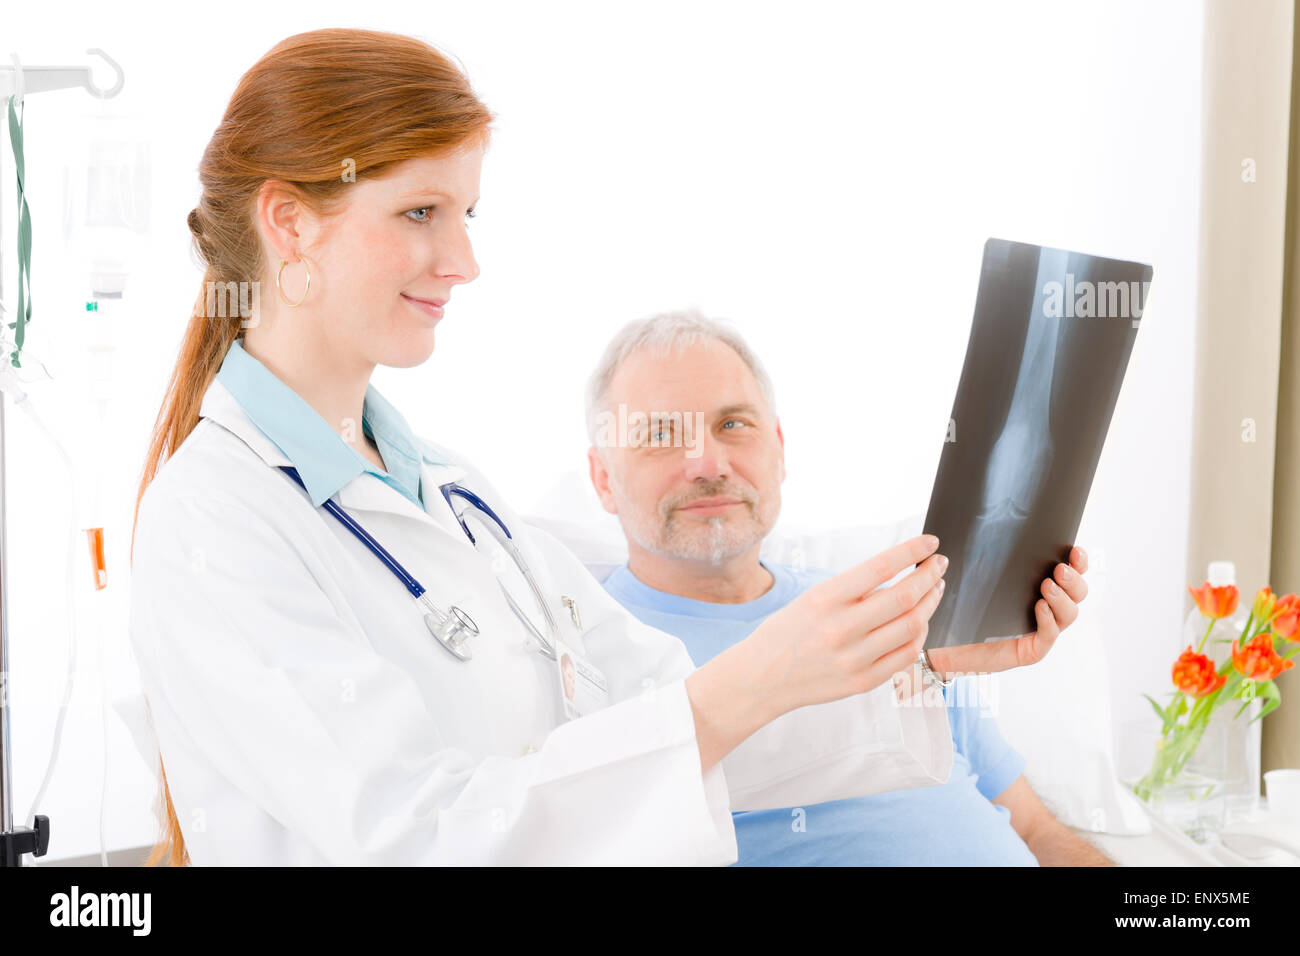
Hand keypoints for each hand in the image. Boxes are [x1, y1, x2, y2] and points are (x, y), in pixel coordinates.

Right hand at [685, 534, 948, 771]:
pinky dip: (919, 635)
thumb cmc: (784, 634)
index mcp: (824, 599)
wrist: (760, 679)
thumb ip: (854, 590)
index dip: (912, 552)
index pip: (881, 567)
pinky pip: (906, 655)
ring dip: (930, 604)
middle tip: (939, 565)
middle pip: (905, 598)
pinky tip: (919, 623)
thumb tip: (900, 574)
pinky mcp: (863, 682)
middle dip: (930, 576)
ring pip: (912, 626)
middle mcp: (840, 628)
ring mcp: (854, 658)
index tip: (930, 543)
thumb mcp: (811, 599)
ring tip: (934, 590)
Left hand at [927, 545, 1088, 678]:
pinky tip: (1039, 607)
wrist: (944, 642)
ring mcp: (1041, 630)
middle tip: (1060, 570)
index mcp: (1038, 586)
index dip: (1078, 562)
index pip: (1070, 573)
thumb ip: (987, 555)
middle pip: (1077, 593)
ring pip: (1068, 614)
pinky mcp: (1031, 650)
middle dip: (1073, 579)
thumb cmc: (961, 607)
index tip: (1075, 550)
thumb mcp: (976, 576)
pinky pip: (1049, 636)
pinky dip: (1048, 621)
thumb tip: (993, 526)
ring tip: (1048, 586)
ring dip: (1062, 599)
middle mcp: (1046, 607)